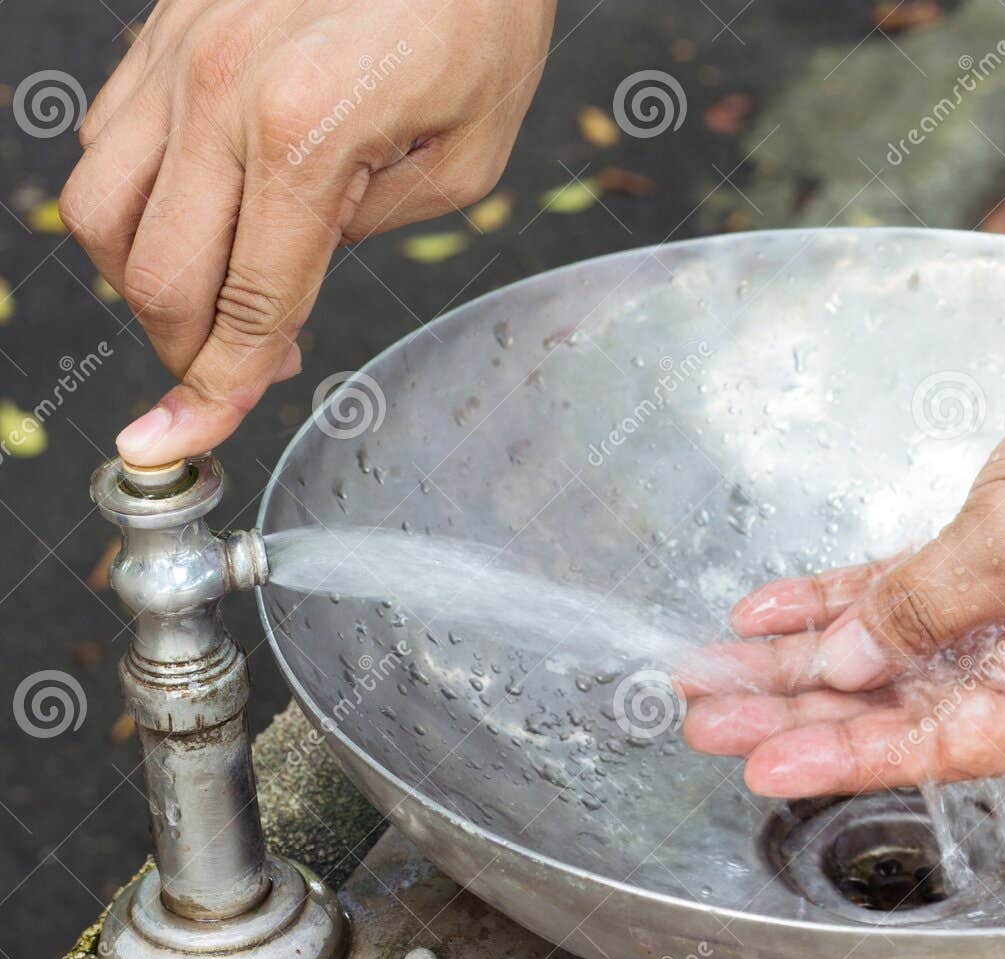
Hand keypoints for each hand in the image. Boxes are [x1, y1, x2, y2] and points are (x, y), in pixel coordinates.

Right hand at [60, 0, 554, 464]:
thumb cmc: (477, 16)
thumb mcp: (467, 158)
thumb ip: (368, 232)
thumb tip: (293, 275)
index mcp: (304, 134)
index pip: (244, 304)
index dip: (214, 391)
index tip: (178, 443)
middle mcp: (217, 90)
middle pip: (152, 273)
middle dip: (185, 349)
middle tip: (237, 370)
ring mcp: (176, 52)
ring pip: (100, 210)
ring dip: (143, 283)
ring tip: (214, 300)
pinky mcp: (160, 28)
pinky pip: (107, 140)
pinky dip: (134, 205)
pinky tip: (198, 221)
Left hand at [681, 319, 1004, 798]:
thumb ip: (922, 610)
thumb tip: (845, 664)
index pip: (936, 744)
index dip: (842, 755)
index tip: (759, 763)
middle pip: (899, 707)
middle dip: (798, 708)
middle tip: (705, 714)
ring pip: (889, 658)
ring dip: (802, 659)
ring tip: (714, 669)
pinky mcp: (997, 577)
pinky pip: (903, 602)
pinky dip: (841, 602)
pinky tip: (772, 610)